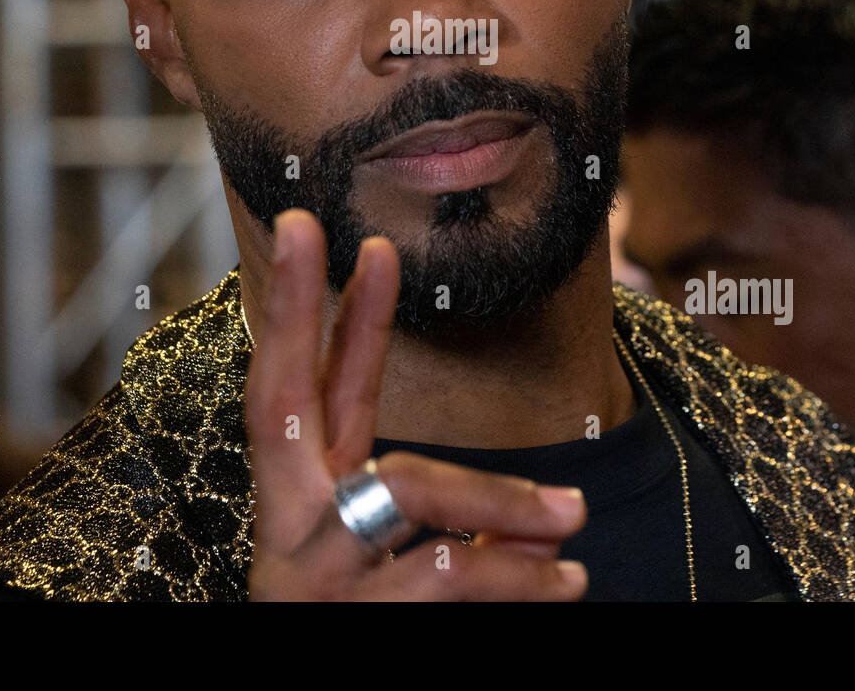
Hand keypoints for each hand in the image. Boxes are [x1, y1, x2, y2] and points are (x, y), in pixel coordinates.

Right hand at [245, 208, 588, 600]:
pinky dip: (514, 572)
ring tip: (573, 517)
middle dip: (297, 305)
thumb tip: (552, 518)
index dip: (338, 314)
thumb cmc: (379, 627)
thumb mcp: (409, 568)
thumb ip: (465, 527)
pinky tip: (565, 581)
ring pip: (404, 486)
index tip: (358, 238)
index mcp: (307, 501)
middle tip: (324, 228)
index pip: (316, 392)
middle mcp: (291, 528)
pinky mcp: (338, 620)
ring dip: (501, 495)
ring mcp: (308, 574)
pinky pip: (443, 572)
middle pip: (281, 395)